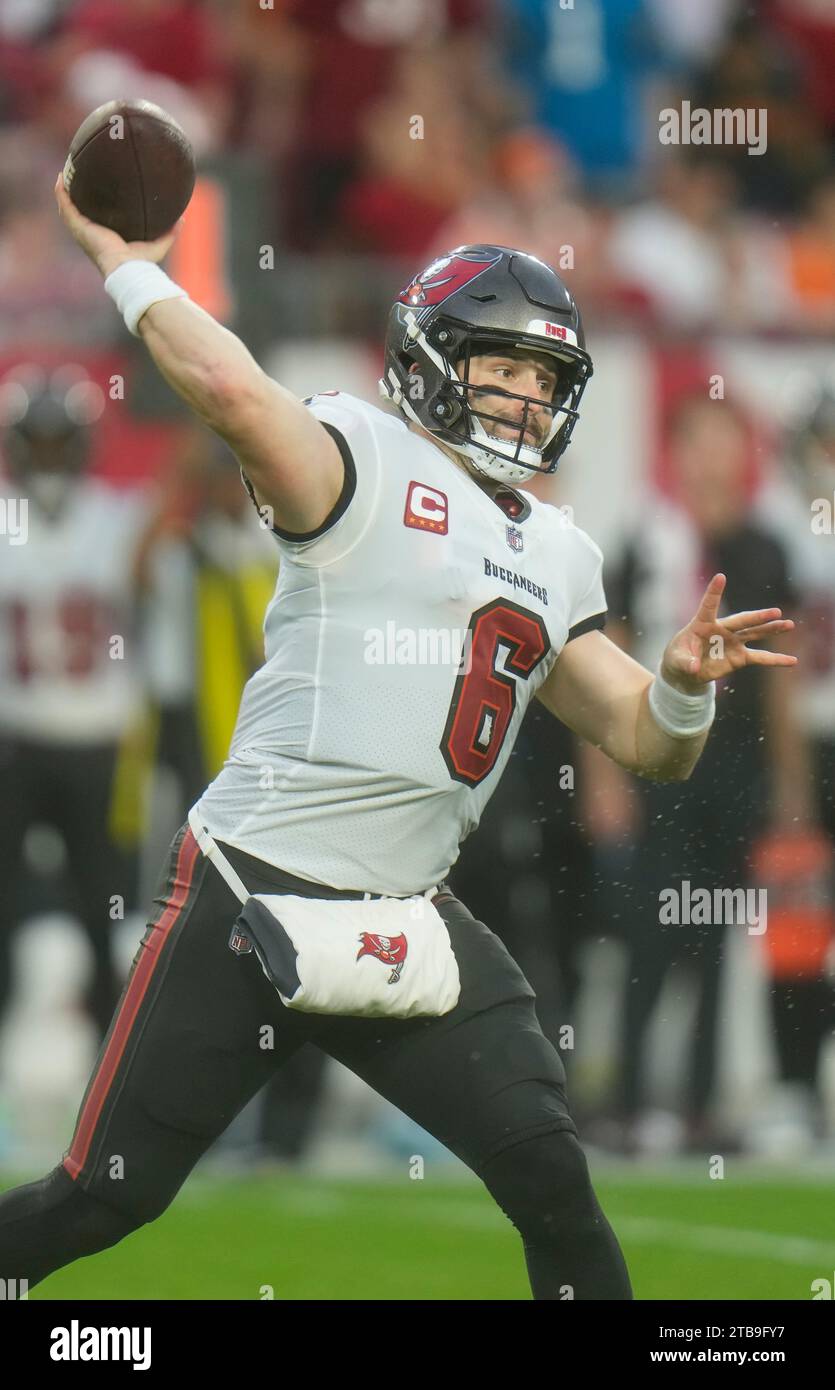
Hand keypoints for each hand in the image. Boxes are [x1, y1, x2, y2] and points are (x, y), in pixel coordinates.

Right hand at [54, 173, 180, 278]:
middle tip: (76, 178)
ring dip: (64, 192)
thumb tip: (182, 218)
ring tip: (63, 174)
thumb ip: (169, 232)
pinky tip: (60, 178)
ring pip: (68, 208)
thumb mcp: (158, 244)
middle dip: (76, 196)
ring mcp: (83, 231)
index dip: (94, 207)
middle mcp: (91, 235)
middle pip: (79, 213)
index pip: (97, 220)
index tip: (96, 192)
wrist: (128, 269)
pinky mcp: (79, 228)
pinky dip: (61, 193)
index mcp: (105, 238)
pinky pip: (65, 206)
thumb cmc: (142, 263)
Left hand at [661, 573, 796, 692]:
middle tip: (776, 612)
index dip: (714, 592)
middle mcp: (722, 629)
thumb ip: (685, 662)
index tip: (720, 576)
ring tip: (789, 624)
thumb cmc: (679, 658)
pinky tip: (792, 661)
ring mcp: (733, 642)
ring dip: (771, 629)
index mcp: (702, 623)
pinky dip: (775, 660)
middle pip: (742, 621)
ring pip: (755, 633)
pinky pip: (760, 658)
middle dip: (758, 617)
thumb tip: (695, 668)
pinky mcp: (739, 657)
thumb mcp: (676, 660)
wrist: (687, 670)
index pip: (709, 605)